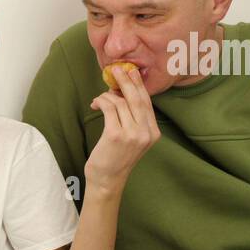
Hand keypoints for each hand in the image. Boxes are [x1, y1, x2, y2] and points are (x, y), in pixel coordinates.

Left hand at [84, 65, 160, 196]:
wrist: (108, 180)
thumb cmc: (116, 158)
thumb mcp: (132, 138)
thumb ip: (132, 118)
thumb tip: (121, 91)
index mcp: (153, 132)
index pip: (147, 103)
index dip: (138, 86)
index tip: (131, 72)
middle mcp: (146, 132)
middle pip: (137, 99)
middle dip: (126, 81)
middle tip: (117, 68)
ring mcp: (133, 134)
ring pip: (121, 102)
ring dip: (108, 95)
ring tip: (100, 97)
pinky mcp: (116, 135)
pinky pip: (109, 108)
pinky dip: (101, 101)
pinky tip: (95, 103)